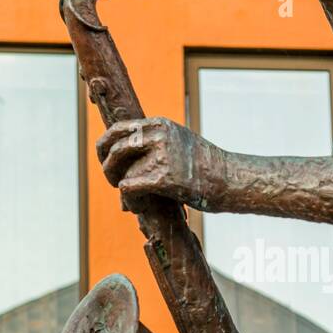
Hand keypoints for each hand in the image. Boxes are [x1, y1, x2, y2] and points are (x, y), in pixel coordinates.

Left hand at [96, 117, 226, 210]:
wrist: (229, 179)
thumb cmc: (204, 167)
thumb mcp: (178, 142)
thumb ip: (153, 143)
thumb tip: (122, 158)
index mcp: (160, 125)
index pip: (118, 129)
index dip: (104, 145)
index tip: (103, 159)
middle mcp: (158, 136)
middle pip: (115, 150)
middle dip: (109, 170)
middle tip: (116, 184)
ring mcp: (161, 156)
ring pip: (121, 173)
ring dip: (121, 189)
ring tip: (133, 201)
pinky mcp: (164, 178)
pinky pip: (129, 188)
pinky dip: (129, 200)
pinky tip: (139, 207)